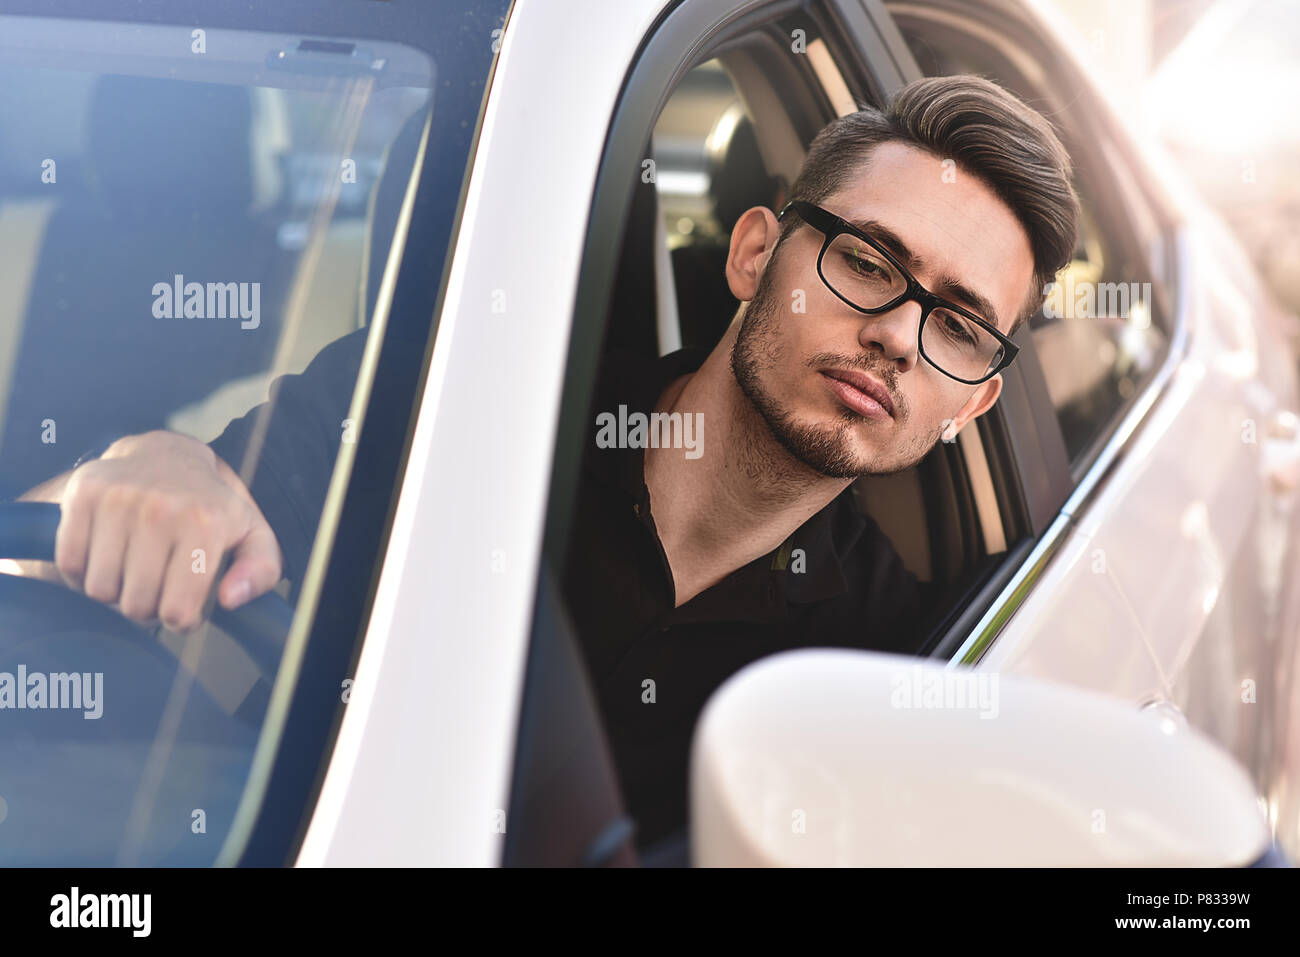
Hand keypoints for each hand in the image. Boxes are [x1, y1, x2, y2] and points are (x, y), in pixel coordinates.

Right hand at [50, 430, 281, 631]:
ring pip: (99, 589)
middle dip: (147, 607)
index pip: (178, 610)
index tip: (184, 608)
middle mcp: (162, 508)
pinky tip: (107, 556)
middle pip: (135, 605)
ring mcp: (119, 498)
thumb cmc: (211, 507)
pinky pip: (70, 562)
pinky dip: (82, 572)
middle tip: (157, 587)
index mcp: (207, 523)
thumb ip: (260, 571)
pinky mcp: (85, 493)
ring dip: (114, 591)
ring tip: (133, 570)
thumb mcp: (253, 535)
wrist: (167, 456)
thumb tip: (230, 598)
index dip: (180, 620)